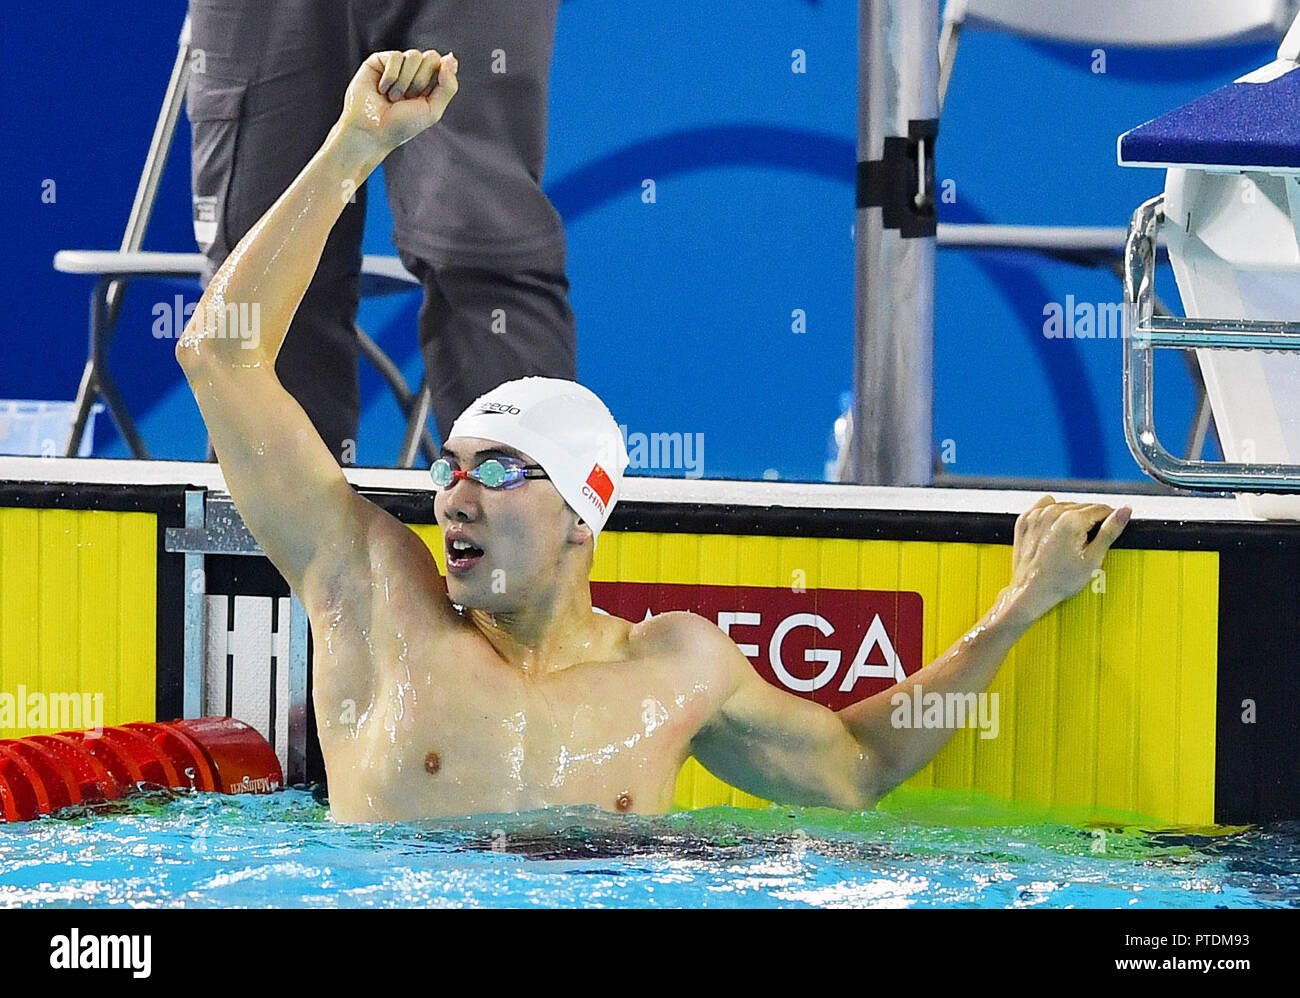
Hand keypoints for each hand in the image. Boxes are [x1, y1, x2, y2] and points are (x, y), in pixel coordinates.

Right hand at [337, 49, 458, 153]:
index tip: (423, 97)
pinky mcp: (379, 61)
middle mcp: (414, 72)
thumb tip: (451, 58)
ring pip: (414, 55)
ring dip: (405, 82)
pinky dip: (391, 77)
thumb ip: (448, 86)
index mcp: (429, 83)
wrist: (372, 131)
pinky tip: (382, 90)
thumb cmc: (401, 125)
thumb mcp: (433, 110)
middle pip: (431, 57)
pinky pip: (396, 56)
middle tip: (407, 99)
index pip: (443, 64)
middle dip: (421, 82)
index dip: (437, 80)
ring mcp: (397, 65)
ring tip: (393, 97)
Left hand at [1008, 496, 1130, 617]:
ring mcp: (1036, 515)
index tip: (1108, 531)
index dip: (1109, 520)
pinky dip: (1052, 514)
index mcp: (1071, 520)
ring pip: (1065, 506)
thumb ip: (1111, 531)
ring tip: (1070, 541)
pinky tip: (1055, 531)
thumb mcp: (1093, 558)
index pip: (1101, 509)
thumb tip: (1125, 510)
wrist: (1030, 591)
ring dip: (1072, 517)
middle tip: (1088, 543)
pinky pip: (1045, 506)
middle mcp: (1052, 513)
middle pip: (1083, 507)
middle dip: (1091, 520)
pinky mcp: (1025, 519)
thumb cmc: (1061, 580)